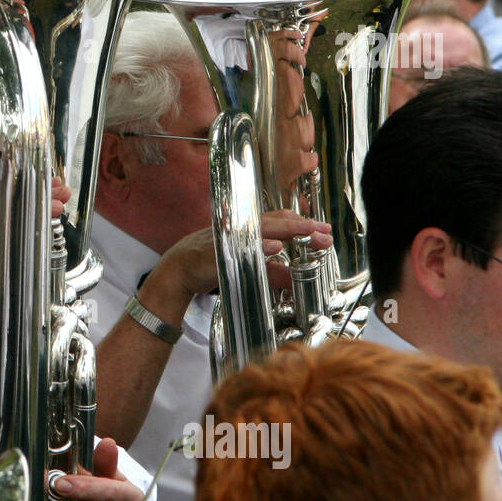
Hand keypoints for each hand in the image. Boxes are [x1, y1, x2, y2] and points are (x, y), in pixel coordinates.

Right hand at [143, 209, 331, 306]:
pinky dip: (257, 246)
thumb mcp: (248, 267)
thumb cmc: (211, 263)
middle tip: (323, 232)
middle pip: (276, 222)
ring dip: (285, 230)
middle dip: (302, 227)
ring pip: (261, 229)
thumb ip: (272, 272)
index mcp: (249, 229)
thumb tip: (296, 279)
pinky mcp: (218, 249)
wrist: (178, 269)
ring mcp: (229, 236)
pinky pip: (240, 247)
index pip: (280, 221)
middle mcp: (241, 228)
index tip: (323, 231)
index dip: (302, 224)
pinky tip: (272, 247)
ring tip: (306, 232)